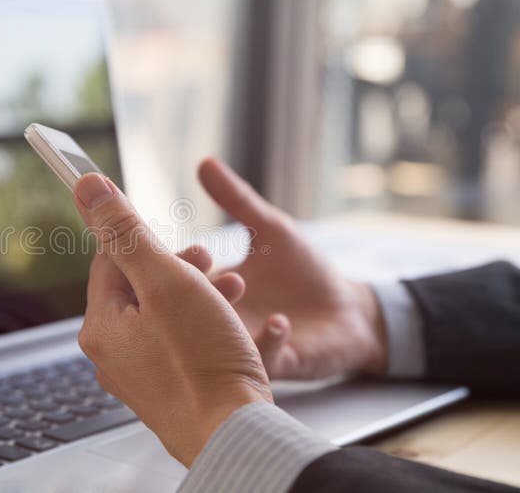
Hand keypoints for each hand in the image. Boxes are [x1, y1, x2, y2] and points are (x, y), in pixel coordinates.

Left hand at [73, 173, 271, 466]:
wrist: (234, 434)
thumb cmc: (202, 361)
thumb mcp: (165, 280)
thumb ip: (125, 232)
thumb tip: (87, 188)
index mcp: (103, 326)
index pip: (108, 262)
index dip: (138, 237)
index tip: (167, 229)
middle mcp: (115, 354)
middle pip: (140, 290)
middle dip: (179, 266)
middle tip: (209, 258)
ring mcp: (142, 376)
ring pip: (166, 316)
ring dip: (200, 292)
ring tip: (236, 286)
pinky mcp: (171, 391)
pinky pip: (183, 344)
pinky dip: (207, 324)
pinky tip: (237, 322)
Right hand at [198, 158, 386, 378]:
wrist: (350, 313)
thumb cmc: (305, 271)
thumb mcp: (270, 229)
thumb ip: (237, 201)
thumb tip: (204, 162)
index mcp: (212, 287)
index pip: (177, 277)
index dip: (177, 263)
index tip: (193, 248)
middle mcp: (221, 319)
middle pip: (187, 310)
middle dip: (192, 289)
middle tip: (206, 265)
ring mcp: (245, 344)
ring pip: (217, 341)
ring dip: (223, 317)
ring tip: (237, 285)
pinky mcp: (277, 363)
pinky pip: (262, 359)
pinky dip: (268, 340)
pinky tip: (280, 320)